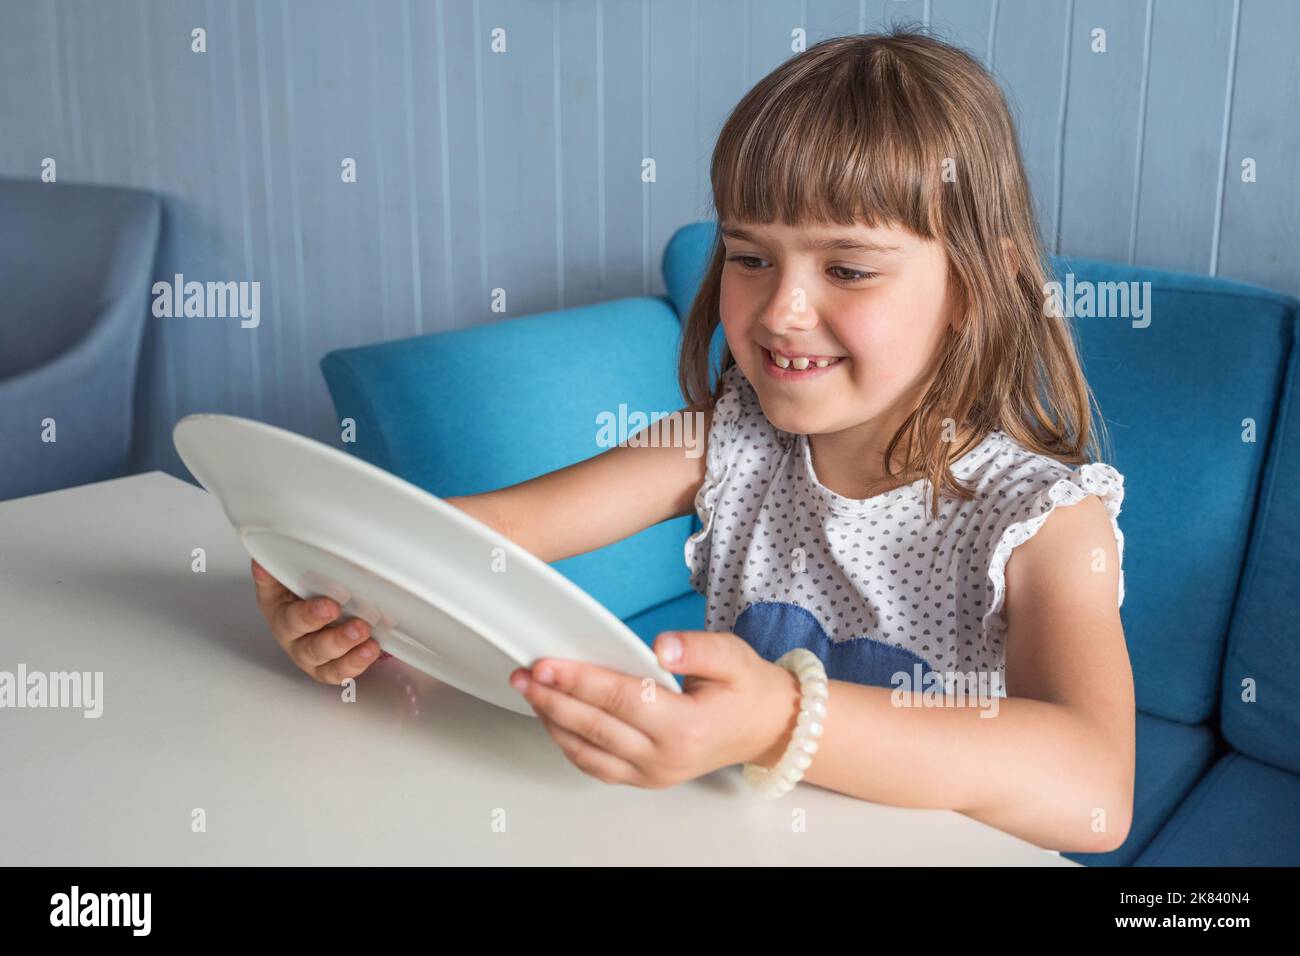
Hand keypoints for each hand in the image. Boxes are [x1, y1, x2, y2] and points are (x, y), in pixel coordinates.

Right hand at [250, 559, 383, 683]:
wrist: (308, 599)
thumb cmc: (295, 589)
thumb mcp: (282, 576)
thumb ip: (274, 571)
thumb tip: (262, 564)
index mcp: (280, 614)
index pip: (291, 619)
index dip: (310, 616)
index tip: (331, 606)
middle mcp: (294, 640)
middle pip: (311, 647)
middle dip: (336, 638)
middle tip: (358, 626)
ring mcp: (311, 656)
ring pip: (327, 663)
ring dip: (350, 651)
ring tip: (366, 636)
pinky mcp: (328, 668)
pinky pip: (340, 673)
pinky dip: (357, 663)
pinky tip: (371, 649)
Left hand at [508, 630, 802, 787]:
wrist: (767, 726)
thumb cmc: (747, 687)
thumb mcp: (733, 654)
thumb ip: (698, 648)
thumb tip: (662, 646)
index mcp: (686, 726)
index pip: (620, 699)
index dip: (578, 681)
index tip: (545, 664)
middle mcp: (665, 757)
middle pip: (595, 727)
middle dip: (552, 699)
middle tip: (521, 674)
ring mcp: (654, 773)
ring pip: (588, 753)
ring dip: (552, 722)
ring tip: (529, 692)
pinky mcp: (646, 778)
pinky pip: (597, 765)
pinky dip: (569, 743)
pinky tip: (553, 717)